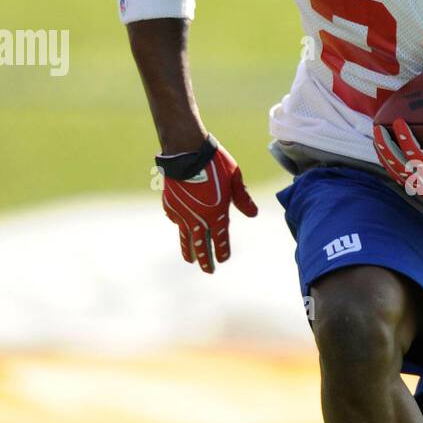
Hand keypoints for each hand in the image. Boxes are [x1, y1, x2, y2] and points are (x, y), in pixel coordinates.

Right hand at [161, 142, 257, 272]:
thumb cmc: (215, 162)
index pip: (220, 239)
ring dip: (188, 250)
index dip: (222, 251)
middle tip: (208, 271)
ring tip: (189, 260)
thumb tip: (253, 214)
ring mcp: (181, 213)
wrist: (186, 151)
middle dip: (205, 260)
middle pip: (201, 245)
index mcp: (216, 213)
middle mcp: (198, 218)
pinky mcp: (169, 204)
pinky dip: (179, 224)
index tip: (223, 260)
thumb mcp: (234, 178)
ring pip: (185, 237)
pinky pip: (175, 219)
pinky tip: (180, 226)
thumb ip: (242, 198)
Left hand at [373, 110, 422, 230]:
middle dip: (385, 146)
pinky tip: (391, 161)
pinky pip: (403, 180)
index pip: (413, 152)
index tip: (397, 121)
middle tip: (376, 129)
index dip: (403, 136)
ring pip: (397, 173)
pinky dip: (394, 168)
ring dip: (386, 157)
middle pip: (396, 163)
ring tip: (378, 142)